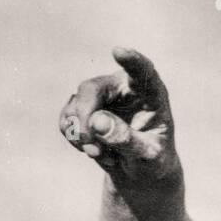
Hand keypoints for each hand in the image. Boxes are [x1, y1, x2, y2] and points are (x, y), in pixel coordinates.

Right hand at [58, 48, 180, 194]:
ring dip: (81, 135)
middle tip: (91, 148)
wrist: (141, 169)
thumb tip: (97, 122)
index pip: (142, 71)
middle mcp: (123, 87)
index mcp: (150, 93)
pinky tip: (93, 151)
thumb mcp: (148, 156)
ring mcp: (101, 95)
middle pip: (92, 89)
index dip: (131, 61)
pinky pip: (67, 119)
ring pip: (76, 104)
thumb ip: (127, 140)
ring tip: (101, 155)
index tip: (119, 52)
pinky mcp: (84, 109)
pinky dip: (75, 139)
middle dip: (85, 119)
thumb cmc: (153, 159)